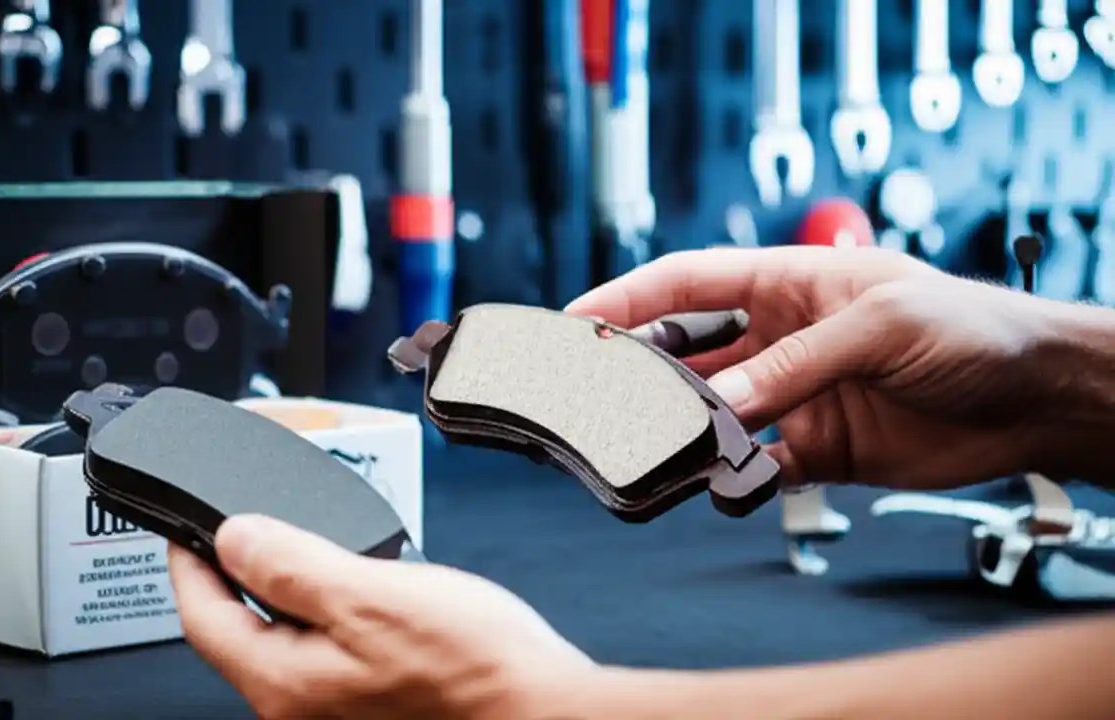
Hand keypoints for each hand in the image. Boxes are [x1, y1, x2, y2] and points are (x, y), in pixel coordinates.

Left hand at [168, 515, 594, 719]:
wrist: (539, 712)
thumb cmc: (471, 669)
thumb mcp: (369, 594)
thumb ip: (291, 565)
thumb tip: (233, 538)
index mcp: (284, 682)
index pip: (202, 618)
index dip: (186, 562)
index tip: (181, 527)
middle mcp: (300, 707)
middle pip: (237, 633)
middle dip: (232, 575)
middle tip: (236, 525)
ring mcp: (335, 710)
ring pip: (280, 641)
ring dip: (280, 590)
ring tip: (297, 544)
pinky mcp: (369, 703)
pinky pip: (321, 650)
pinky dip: (321, 611)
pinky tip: (355, 587)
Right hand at [566, 245, 1080, 489]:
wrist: (1037, 399)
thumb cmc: (977, 328)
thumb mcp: (882, 323)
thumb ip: (797, 364)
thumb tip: (726, 404)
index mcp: (790, 283)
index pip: (688, 283)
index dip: (628, 298)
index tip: (578, 321)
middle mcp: (782, 338)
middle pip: (688, 351)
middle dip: (640, 371)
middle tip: (598, 396)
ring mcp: (795, 395)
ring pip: (713, 414)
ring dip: (682, 430)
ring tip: (650, 446)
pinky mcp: (817, 449)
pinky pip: (755, 466)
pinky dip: (731, 478)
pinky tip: (717, 484)